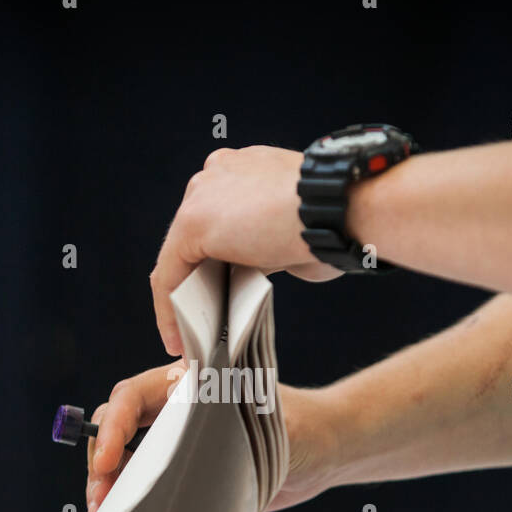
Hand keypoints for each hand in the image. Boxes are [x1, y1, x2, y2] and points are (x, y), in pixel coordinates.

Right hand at [80, 362, 340, 511]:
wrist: (320, 451)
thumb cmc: (301, 425)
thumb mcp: (268, 426)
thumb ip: (232, 432)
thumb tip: (194, 449)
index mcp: (186, 383)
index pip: (131, 398)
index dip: (113, 429)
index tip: (107, 464)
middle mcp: (171, 411)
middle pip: (117, 432)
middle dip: (103, 467)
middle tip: (100, 503)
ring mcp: (172, 443)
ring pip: (124, 463)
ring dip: (106, 491)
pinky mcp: (178, 474)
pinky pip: (141, 488)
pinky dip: (123, 508)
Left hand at [150, 146, 342, 355]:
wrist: (342, 208)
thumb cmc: (334, 226)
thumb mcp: (291, 238)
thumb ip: (264, 251)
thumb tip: (251, 273)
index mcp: (245, 172)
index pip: (218, 221)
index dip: (215, 259)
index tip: (217, 294)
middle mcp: (217, 174)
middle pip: (195, 238)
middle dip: (196, 282)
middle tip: (200, 324)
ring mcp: (202, 193)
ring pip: (180, 256)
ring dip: (182, 299)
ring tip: (188, 339)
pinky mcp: (191, 221)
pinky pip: (170, 273)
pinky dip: (169, 309)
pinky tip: (177, 339)